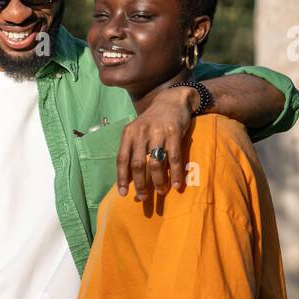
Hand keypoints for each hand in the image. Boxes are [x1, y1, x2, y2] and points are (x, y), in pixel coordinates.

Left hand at [116, 85, 197, 201]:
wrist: (171, 101)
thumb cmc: (152, 122)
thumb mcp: (137, 132)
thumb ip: (132, 152)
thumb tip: (129, 180)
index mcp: (128, 133)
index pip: (122, 159)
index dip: (122, 178)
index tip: (123, 193)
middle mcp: (141, 132)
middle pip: (138, 164)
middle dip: (140, 184)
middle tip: (143, 198)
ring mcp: (158, 132)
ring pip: (155, 163)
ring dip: (157, 181)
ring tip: (160, 192)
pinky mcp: (174, 132)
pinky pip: (174, 158)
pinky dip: (175, 173)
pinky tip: (176, 185)